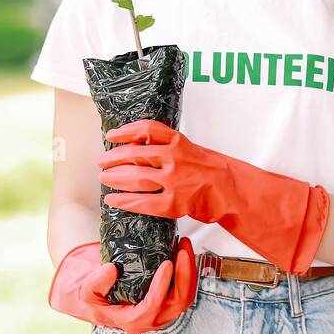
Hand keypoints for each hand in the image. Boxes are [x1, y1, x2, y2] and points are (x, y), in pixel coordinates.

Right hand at [48, 237, 197, 333]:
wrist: (100, 298)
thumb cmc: (94, 297)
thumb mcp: (87, 291)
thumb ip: (95, 283)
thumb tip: (111, 270)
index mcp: (133, 321)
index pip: (152, 307)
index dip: (162, 286)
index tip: (166, 263)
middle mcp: (152, 319)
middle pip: (178, 302)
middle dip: (184, 273)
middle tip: (181, 247)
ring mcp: (164, 311)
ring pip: (186, 294)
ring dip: (190, 269)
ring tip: (184, 244)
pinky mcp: (170, 300)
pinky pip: (186, 288)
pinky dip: (188, 270)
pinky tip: (183, 250)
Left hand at [96, 120, 235, 221]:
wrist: (232, 190)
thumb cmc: (213, 170)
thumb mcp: (191, 148)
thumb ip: (168, 146)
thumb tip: (138, 147)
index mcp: (178, 142)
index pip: (146, 130)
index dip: (125, 131)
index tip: (112, 135)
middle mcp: (174, 159)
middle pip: (134, 155)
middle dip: (113, 159)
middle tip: (101, 162)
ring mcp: (173, 181)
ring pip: (135, 179)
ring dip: (115, 179)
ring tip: (105, 179)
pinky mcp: (174, 203)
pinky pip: (143, 202)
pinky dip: (125, 201)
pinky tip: (114, 200)